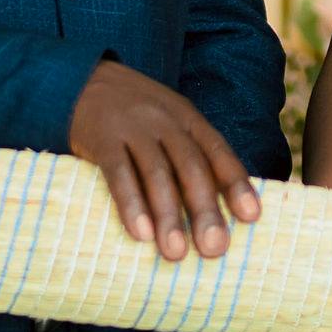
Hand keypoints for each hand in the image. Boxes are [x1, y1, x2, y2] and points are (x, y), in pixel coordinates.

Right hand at [68, 59, 261, 261]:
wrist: (80, 79)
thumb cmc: (133, 114)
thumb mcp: (167, 120)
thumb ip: (187, 153)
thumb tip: (214, 210)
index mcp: (187, 118)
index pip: (218, 150)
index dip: (236, 183)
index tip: (251, 217)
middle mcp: (165, 120)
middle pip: (191, 166)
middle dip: (205, 209)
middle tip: (213, 248)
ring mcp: (132, 127)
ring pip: (157, 173)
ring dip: (168, 215)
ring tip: (175, 252)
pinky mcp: (101, 136)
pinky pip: (118, 172)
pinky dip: (130, 203)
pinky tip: (140, 232)